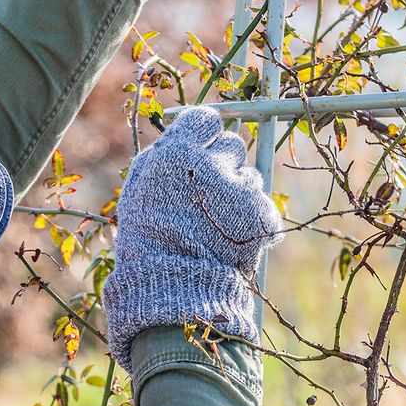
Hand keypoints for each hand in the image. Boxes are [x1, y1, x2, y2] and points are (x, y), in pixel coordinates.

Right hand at [103, 107, 283, 369]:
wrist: (174, 286)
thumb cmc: (149, 237)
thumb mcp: (142, 188)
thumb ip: (165, 155)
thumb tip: (187, 134)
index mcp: (179, 153)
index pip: (205, 119)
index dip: (203, 136)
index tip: (200, 150)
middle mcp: (213, 164)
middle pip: (232, 144)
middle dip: (223, 163)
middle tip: (207, 192)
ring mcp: (241, 190)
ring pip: (249, 176)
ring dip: (237, 193)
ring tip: (215, 223)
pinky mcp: (263, 215)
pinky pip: (263, 205)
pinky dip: (252, 219)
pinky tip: (232, 238)